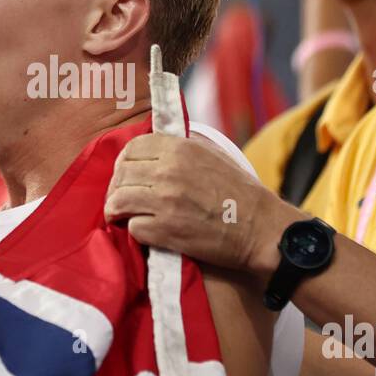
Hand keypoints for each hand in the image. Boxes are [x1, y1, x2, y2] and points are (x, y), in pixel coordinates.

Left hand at [104, 134, 297, 278]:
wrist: (260, 228)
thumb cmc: (239, 191)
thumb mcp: (212, 154)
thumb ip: (183, 146)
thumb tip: (155, 144)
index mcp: (179, 148)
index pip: (131, 149)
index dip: (124, 163)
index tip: (125, 174)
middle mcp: (168, 171)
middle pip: (121, 175)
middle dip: (116, 188)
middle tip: (120, 198)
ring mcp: (165, 201)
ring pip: (119, 201)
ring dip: (117, 210)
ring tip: (122, 216)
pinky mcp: (165, 230)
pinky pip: (133, 227)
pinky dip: (135, 230)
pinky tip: (145, 230)